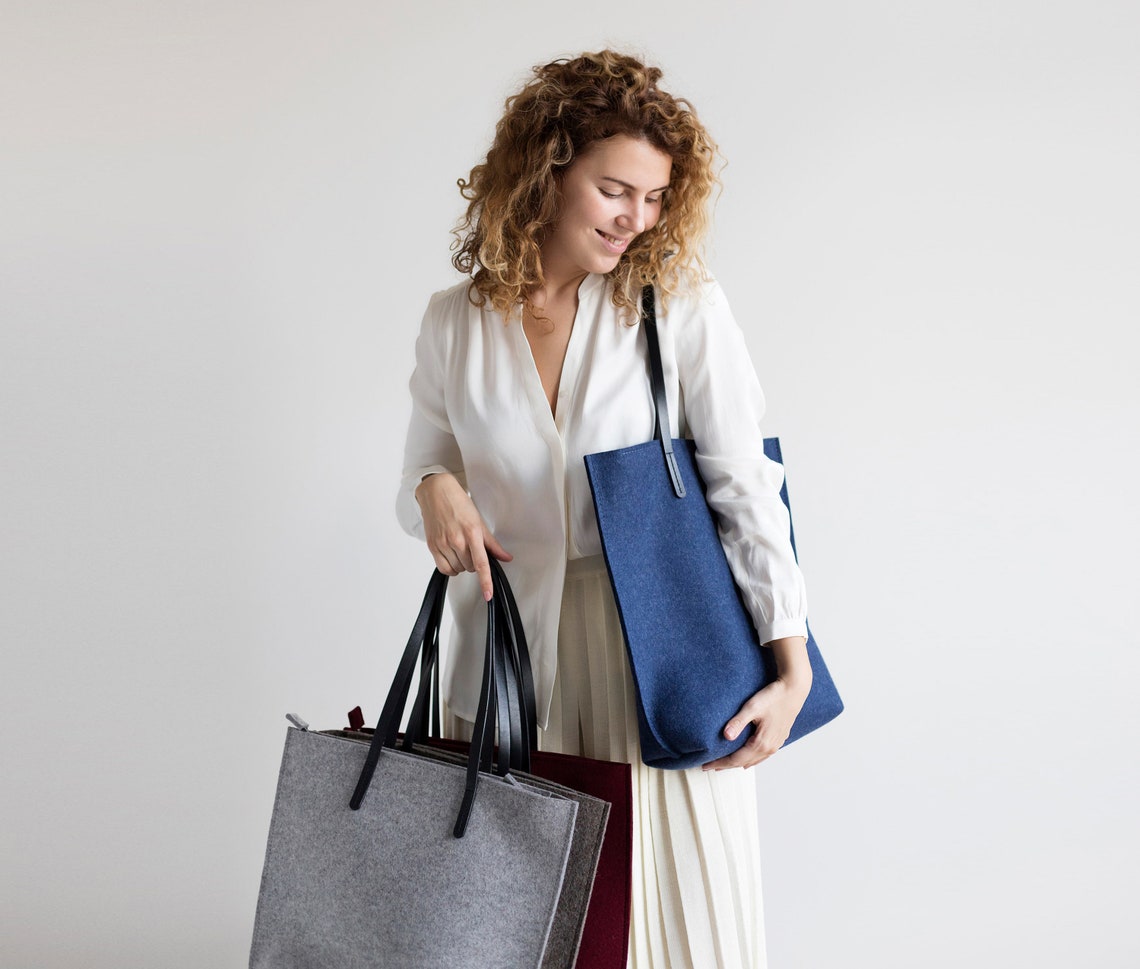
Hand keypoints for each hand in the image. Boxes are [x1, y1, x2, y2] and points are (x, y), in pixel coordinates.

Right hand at [415, 473, 511, 600]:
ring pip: (458, 569)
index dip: (486, 581)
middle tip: (471, 547)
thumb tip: (506, 558)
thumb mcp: (479, 521)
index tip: (488, 595)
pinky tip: (453, 557)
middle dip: (474, 562)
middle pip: (470, 567)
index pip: (481, 563)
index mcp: (472, 532)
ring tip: (460, 548)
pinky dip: (451, 568)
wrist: (436, 492)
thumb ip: (492, 543)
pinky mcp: (432, 546)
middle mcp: (457, 539)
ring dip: (462, 564)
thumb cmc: (459, 504)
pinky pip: (444, 568)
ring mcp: (443, 543)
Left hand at [702, 636, 811, 770]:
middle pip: (743, 762)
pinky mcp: (779, 739)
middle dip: (726, 765)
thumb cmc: (773, 697)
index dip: (720, 763)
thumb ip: (738, 722)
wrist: (794, 690)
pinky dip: (751, 759)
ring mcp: (776, 745)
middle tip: (710, 766)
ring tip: (725, 763)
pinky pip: (762, 755)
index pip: (735, 759)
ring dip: (738, 763)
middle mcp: (769, 748)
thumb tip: (726, 736)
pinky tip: (747, 757)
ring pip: (754, 760)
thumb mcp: (752, 708)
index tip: (706, 765)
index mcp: (761, 743)